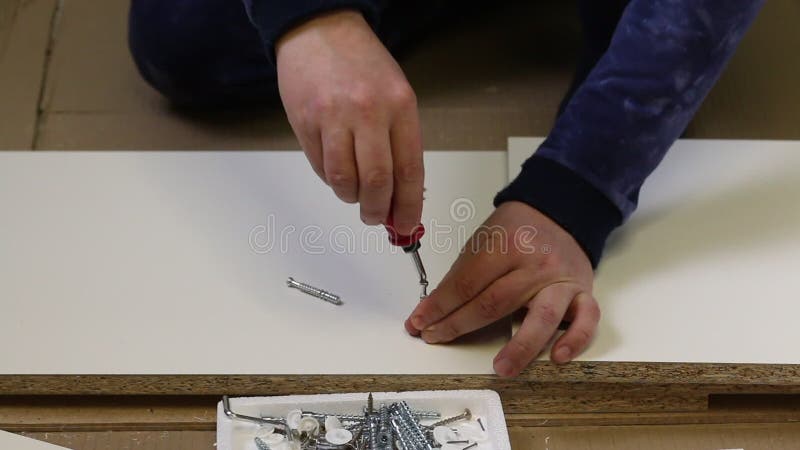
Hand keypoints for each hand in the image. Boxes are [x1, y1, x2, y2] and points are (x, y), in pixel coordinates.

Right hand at [276, 11, 423, 234]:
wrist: (319, 30)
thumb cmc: (362, 64)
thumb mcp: (396, 95)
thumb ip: (400, 143)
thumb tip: (399, 194)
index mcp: (400, 106)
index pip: (409, 171)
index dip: (408, 206)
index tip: (407, 225)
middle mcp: (369, 112)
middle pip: (376, 181)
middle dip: (378, 210)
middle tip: (376, 218)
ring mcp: (334, 117)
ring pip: (344, 180)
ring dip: (351, 197)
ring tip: (354, 195)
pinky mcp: (305, 122)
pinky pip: (320, 167)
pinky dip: (331, 179)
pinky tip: (337, 171)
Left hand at [405, 201, 600, 376]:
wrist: (560, 212)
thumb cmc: (517, 229)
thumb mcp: (484, 239)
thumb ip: (463, 273)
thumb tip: (435, 308)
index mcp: (507, 245)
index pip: (467, 284)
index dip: (439, 306)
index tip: (419, 322)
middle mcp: (536, 264)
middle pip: (495, 303)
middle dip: (459, 325)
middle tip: (436, 338)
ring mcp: (561, 280)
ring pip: (542, 317)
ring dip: (519, 346)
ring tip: (500, 368)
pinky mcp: (583, 292)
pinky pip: (586, 319)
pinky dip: (575, 339)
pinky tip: (557, 356)